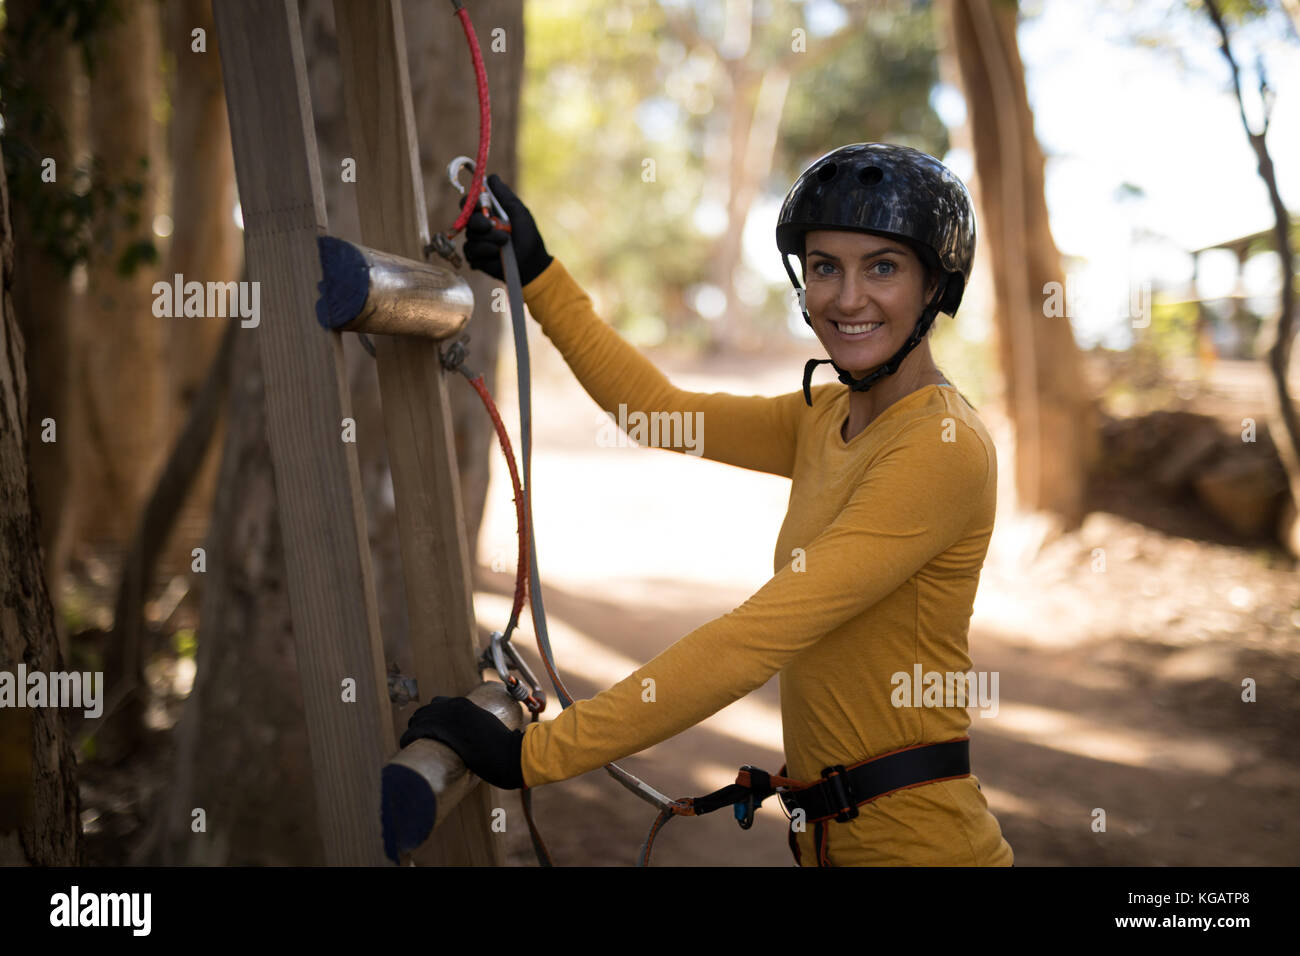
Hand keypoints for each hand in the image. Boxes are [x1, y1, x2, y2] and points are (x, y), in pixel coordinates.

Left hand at [399, 695, 525, 789]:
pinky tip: (405, 744)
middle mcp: (454, 706)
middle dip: (418, 723)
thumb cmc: (502, 746)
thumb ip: (474, 727)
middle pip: (424, 711)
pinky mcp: (444, 732)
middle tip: (415, 737)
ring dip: (411, 730)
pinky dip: (408, 737)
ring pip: (418, 719)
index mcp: (465, 704)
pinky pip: (417, 731)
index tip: (427, 728)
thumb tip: (471, 741)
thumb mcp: (486, 728)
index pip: (436, 703)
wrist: (510, 754)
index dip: (429, 717)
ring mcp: (449, 718)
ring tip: (408, 741)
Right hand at [460, 173, 553, 285]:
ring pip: (470, 235)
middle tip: (490, 226)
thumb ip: (505, 196)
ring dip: (489, 239)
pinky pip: (470, 250)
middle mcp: (480, 225)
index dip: (471, 201)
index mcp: (489, 212)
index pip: (470, 202)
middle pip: (467, 218)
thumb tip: (492, 177)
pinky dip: (485, 251)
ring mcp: (476, 241)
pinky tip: (496, 254)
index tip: (480, 204)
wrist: (530, 263)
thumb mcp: (518, 212)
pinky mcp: (475, 256)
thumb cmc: (527, 236)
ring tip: (504, 243)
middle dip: (478, 221)